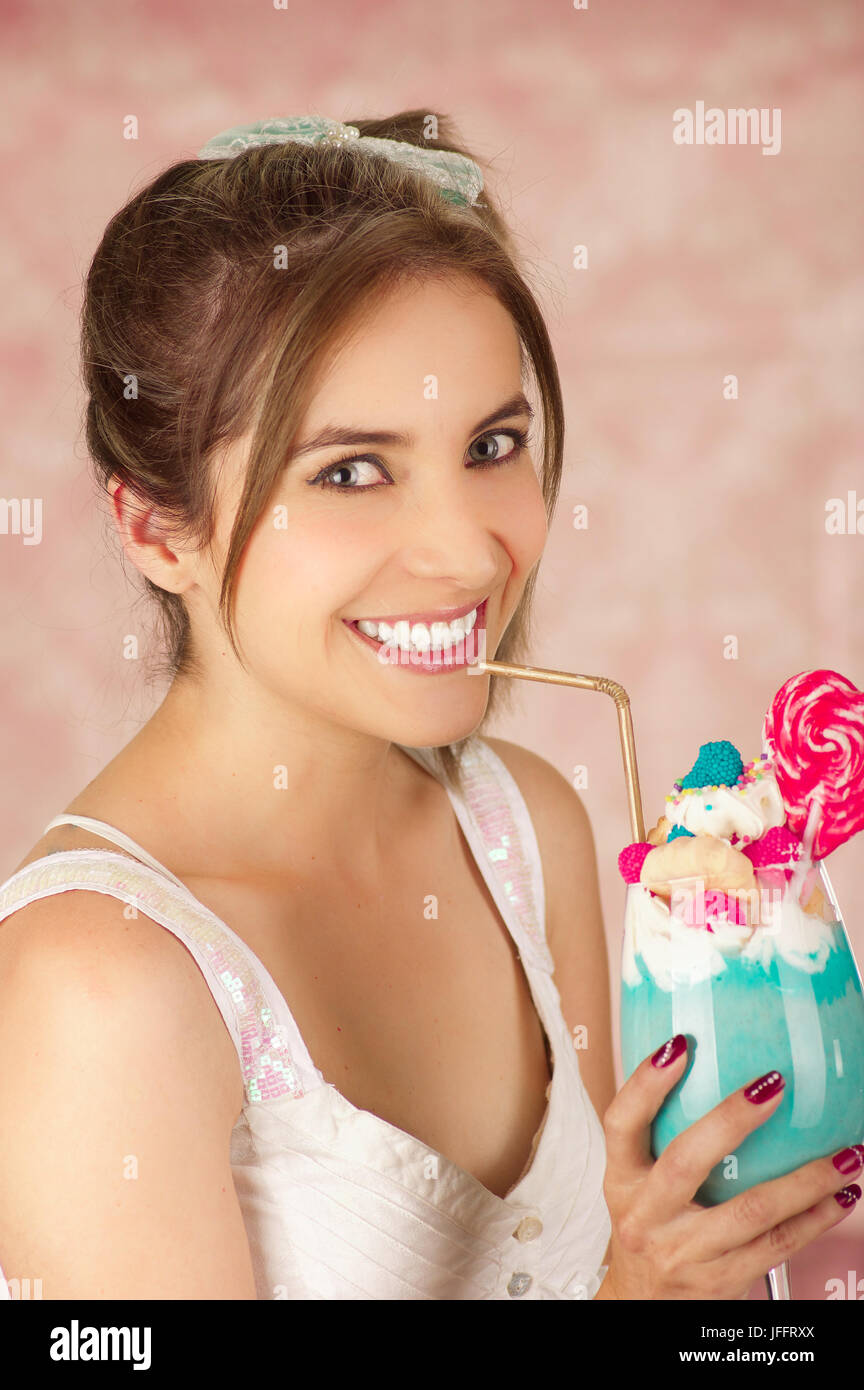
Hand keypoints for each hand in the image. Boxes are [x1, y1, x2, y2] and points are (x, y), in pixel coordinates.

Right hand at [599, 1035, 862, 1299]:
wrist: (643, 1307)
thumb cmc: (649, 1229)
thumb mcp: (636, 1185)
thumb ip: (660, 1138)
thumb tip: (706, 1063)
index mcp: (622, 1180)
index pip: (621, 1122)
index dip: (646, 1083)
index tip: (680, 1045)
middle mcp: (645, 1216)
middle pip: (686, 1161)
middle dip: (732, 1120)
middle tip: (775, 1085)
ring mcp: (683, 1252)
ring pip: (751, 1211)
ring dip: (806, 1179)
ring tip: (844, 1153)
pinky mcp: (719, 1282)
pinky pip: (776, 1245)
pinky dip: (815, 1219)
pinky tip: (839, 1196)